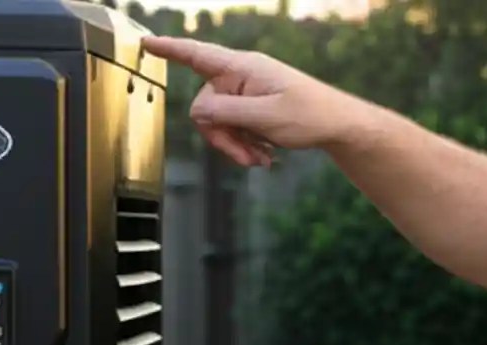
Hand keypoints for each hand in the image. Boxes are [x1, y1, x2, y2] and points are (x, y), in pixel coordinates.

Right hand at [141, 36, 356, 165]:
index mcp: (242, 68)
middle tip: (247, 157)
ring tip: (263, 159)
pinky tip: (266, 155)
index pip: (197, 55)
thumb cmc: (311, 115)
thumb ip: (226, 113)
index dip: (170, 50)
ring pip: (221, 123)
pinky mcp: (256, 108)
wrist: (340, 126)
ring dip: (237, 145)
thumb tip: (198, 113)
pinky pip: (237, 127)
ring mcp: (249, 92)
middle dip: (223, 137)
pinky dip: (247, 144)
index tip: (146, 43)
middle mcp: (242, 76)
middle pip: (207, 108)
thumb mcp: (265, 117)